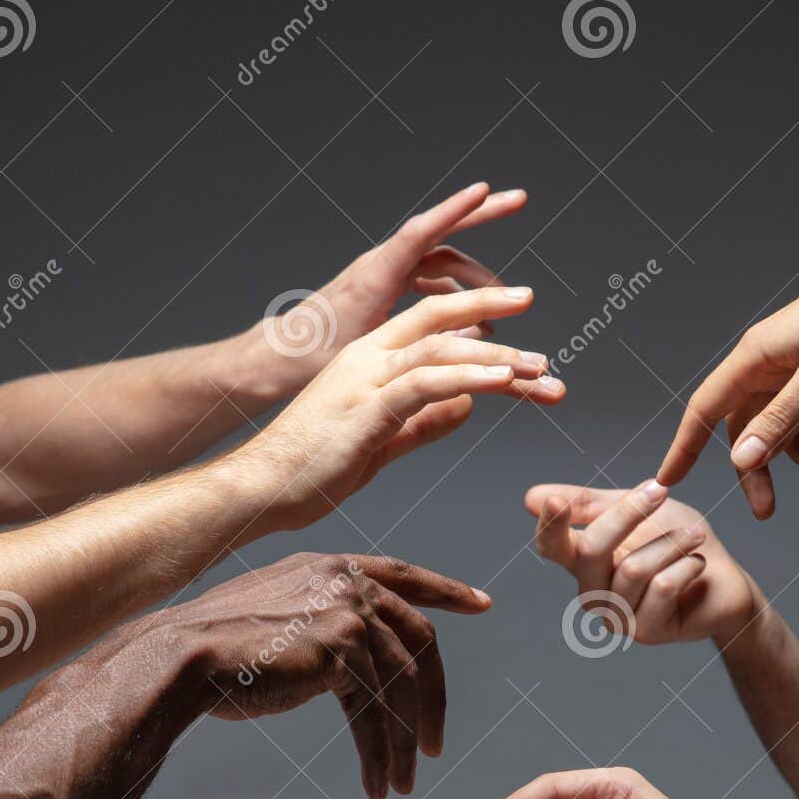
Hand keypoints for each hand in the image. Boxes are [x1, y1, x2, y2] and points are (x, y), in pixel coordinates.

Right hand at [164, 550, 489, 798]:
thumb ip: (316, 617)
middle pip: (418, 641)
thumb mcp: (274, 615)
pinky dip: (380, 753)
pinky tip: (379, 785)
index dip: (446, 591)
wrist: (182, 659)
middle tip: (434, 746)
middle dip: (431, 701)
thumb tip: (346, 644)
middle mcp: (345, 581)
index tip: (481, 604)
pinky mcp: (341, 651)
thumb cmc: (214, 651)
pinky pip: (375, 712)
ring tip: (403, 783)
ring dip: (403, 743)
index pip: (403, 574)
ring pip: (400, 686)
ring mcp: (346, 612)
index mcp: (330, 566)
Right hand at [244, 286, 563, 534]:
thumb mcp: (381, 443)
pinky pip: (426, 384)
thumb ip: (423, 423)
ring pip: (441, 349)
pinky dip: (469, 379)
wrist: (260, 487)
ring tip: (538, 365)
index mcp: (368, 360)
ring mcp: (365, 380)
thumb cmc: (311, 470)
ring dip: (496, 356)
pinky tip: (503, 381)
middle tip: (535, 310)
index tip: (516, 323)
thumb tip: (465, 408)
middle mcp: (367, 358)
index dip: (474, 316)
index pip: (430, 323)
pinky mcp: (366, 408)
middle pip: (439, 318)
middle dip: (491, 310)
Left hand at [262, 181, 531, 393]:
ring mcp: (381, 279)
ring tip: (506, 297)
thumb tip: (471, 334)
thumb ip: (418, 337)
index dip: (454, 210)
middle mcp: (379, 268)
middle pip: (439, 236)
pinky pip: (426, 285)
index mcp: (373, 276)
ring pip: (438, 265)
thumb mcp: (366, 350)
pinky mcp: (381, 295)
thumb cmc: (309, 358)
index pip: (420, 233)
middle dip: (481, 216)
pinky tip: (473, 322)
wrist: (275, 361)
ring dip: (474, 275)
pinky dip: (453, 296)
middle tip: (518, 200)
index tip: (486, 189)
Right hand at [526, 482, 757, 646]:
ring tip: (694, 537)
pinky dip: (686, 566)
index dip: (549, 525)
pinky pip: (661, 587)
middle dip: (628, 514)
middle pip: (590, 550)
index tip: (551, 501)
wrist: (724, 582)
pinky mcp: (646, 632)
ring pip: (634, 568)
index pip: (551, 546)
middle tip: (660, 491)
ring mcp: (617, 617)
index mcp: (583, 562)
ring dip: (671, 543)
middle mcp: (593, 592)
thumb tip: (531, 498)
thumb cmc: (678, 542)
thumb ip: (590, 504)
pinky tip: (697, 567)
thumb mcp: (636, 510)